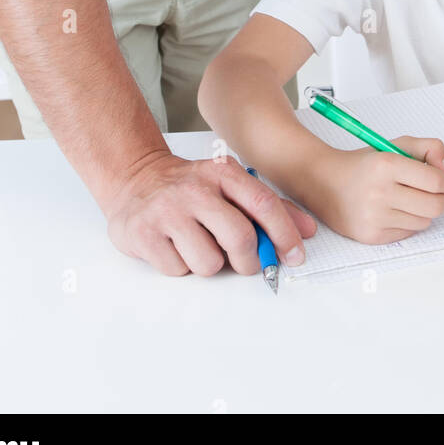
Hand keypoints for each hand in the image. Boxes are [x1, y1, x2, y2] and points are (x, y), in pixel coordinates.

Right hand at [103, 151, 317, 276]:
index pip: (263, 204)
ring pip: (208, 263)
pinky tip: (174, 246)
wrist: (136, 178)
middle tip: (244, 262)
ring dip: (209, 264)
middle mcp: (195, 189)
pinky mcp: (143, 234)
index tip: (294, 256)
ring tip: (198, 245)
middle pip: (240, 239)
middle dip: (248, 261)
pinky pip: (177, 270)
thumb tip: (307, 231)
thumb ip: (268, 206)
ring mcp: (167, 211)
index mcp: (222, 174)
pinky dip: (180, 266)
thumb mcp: (229, 185)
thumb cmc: (191, 188)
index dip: (285, 234)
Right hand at [316, 136, 443, 243]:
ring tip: (409, 199)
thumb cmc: (364, 165)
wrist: (325, 183)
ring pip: (424, 222)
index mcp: (386, 165)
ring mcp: (375, 217)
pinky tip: (394, 210)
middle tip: (436, 192)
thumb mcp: (395, 145)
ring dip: (423, 211)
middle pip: (435, 206)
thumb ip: (428, 149)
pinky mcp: (372, 236)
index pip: (436, 181)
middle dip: (442, 199)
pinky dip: (408, 222)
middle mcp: (380, 192)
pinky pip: (408, 233)